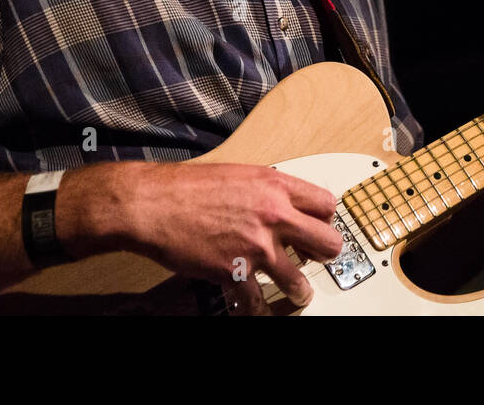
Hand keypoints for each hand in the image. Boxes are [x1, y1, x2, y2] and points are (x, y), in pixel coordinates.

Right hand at [123, 162, 343, 313]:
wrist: (155, 205)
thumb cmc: (189, 187)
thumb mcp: (240, 174)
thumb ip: (268, 191)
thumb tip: (285, 204)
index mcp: (276, 186)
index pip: (327, 205)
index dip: (326, 220)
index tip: (320, 229)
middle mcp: (274, 215)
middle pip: (328, 243)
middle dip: (326, 255)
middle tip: (317, 259)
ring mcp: (257, 246)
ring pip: (299, 281)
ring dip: (299, 292)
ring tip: (298, 295)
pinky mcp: (236, 271)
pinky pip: (257, 301)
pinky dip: (257, 308)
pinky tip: (257, 308)